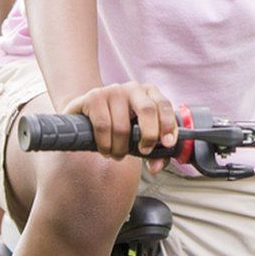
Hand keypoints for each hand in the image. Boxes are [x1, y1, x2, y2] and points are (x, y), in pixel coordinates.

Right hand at [62, 82, 178, 170]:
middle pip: (148, 110)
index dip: (168, 125)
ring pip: (122, 126)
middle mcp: (133, 88)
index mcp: (150, 92)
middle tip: (144, 151)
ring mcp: (112, 90)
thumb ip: (154, 153)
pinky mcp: (94, 97)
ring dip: (121, 148)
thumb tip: (156, 168)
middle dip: (149, 136)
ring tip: (118, 154)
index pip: (164, 105)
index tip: (167, 144)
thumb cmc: (120, 127)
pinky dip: (106, 144)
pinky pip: (103, 126)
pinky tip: (106, 150)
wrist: (86, 118)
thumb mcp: (139, 137)